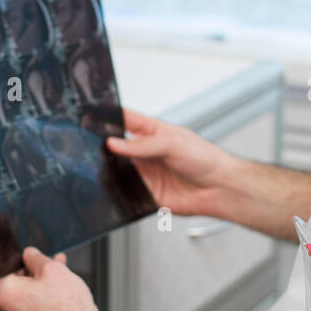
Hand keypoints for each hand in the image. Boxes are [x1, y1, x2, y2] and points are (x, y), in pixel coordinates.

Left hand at [0, 247, 107, 310]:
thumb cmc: (67, 309)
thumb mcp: (52, 269)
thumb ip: (36, 257)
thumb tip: (29, 255)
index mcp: (2, 293)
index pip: (3, 266)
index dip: (20, 257)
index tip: (30, 254)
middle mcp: (4, 310)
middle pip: (16, 280)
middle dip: (34, 268)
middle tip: (50, 260)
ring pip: (27, 292)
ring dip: (42, 280)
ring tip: (61, 269)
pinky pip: (32, 305)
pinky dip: (43, 295)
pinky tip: (60, 286)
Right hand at [106, 108, 236, 217]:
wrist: (219, 188)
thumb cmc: (205, 158)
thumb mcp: (173, 142)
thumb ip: (142, 144)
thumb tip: (115, 143)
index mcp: (152, 132)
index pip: (125, 120)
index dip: (108, 117)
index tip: (91, 117)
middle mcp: (146, 152)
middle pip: (116, 147)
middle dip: (105, 147)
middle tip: (96, 147)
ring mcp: (145, 173)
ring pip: (117, 170)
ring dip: (110, 170)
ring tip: (106, 167)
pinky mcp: (146, 193)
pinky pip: (126, 192)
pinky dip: (119, 190)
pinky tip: (119, 186)